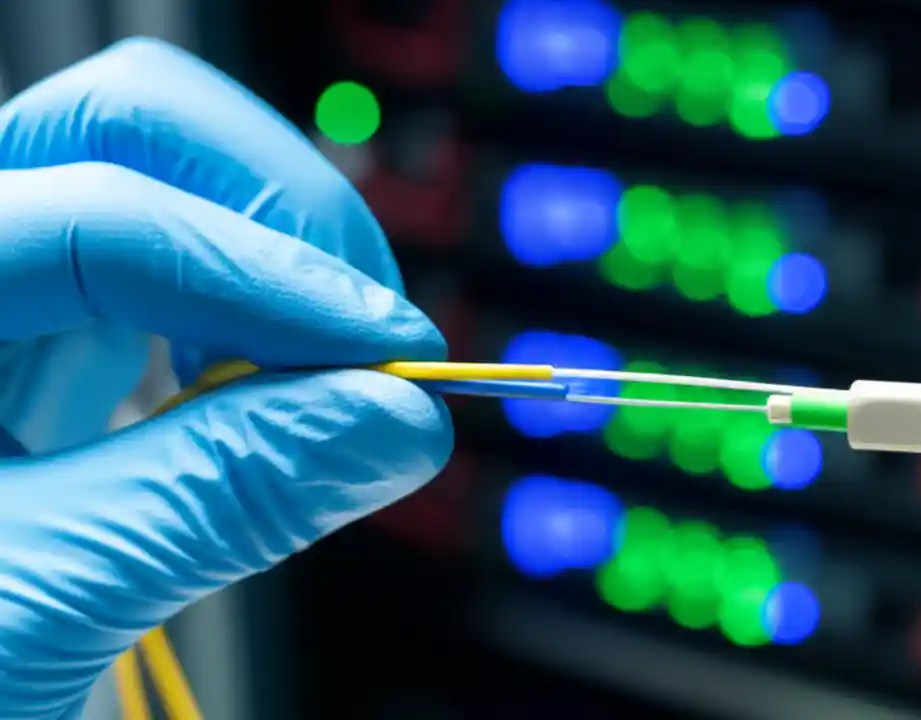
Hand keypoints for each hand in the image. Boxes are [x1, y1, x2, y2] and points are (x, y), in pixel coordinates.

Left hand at [0, 38, 451, 715]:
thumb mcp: (35, 595)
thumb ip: (210, 498)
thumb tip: (392, 421)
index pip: (114, 216)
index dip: (278, 283)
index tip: (396, 365)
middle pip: (140, 131)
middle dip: (283, 217)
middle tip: (367, 333)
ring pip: (165, 178)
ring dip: (273, 264)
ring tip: (317, 382)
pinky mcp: (36, 331)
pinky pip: (165, 265)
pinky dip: (245, 315)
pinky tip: (261, 396)